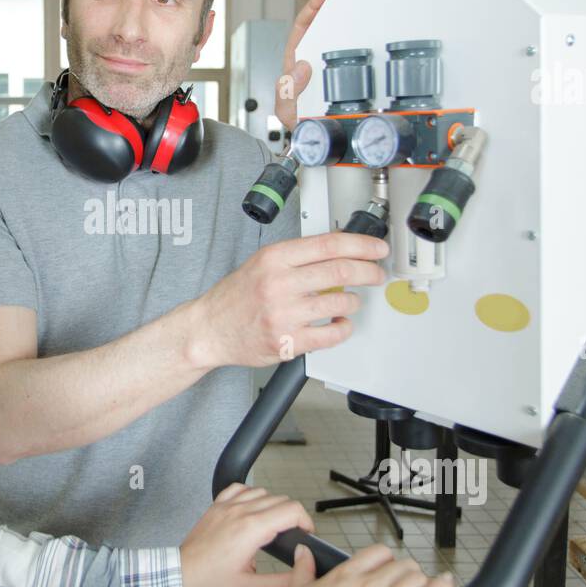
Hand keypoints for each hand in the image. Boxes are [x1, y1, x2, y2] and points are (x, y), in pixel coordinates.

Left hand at [180, 483, 315, 586]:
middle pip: (280, 500)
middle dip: (292, 517)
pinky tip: (252, 511)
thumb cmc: (207, 586)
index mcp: (250, 530)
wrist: (177, 579)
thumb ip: (284, 583)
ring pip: (262, 492)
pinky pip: (239, 489)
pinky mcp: (215, 508)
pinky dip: (251, 495)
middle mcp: (238, 512)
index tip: (306, 535)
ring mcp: (225, 507)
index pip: (291, 510)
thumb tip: (304, 571)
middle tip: (291, 538)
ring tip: (273, 528)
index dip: (306, 522)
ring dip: (274, 506)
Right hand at [188, 230, 388, 369]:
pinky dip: (344, 327)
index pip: (329, 244)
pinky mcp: (287, 342)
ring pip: (340, 302)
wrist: (208, 329)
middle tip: (376, 274)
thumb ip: (297, 257)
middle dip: (369, 271)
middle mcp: (279, 284)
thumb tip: (340, 250)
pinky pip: (331, 334)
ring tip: (351, 301)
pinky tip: (341, 322)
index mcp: (274, 258)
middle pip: (341, 270)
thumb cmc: (235, 297)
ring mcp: (283, 314)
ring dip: (354, 301)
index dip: (361, 244)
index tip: (377, 248)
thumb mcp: (261, 263)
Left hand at [274, 0, 359, 131]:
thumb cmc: (302, 126)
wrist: (319, 143)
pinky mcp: (348, 70)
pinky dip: (364, 32)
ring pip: (341, 31)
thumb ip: (288, 91)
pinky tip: (375, 23)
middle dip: (336, 0)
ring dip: (351, 12)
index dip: (314, 7)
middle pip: (323, 22)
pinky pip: (355, 47)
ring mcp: (332, 63)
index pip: (303, 27)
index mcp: (297, 62)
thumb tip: (300, 67)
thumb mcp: (289, 110)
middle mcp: (314, 58)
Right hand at [278, 543, 453, 586]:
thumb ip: (303, 571)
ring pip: (415, 580)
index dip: (387, 560)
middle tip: (406, 584)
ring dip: (421, 582)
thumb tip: (303, 553)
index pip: (377, 554)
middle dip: (406, 573)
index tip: (389, 567)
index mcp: (344, 577)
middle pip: (401, 567)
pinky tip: (445, 585)